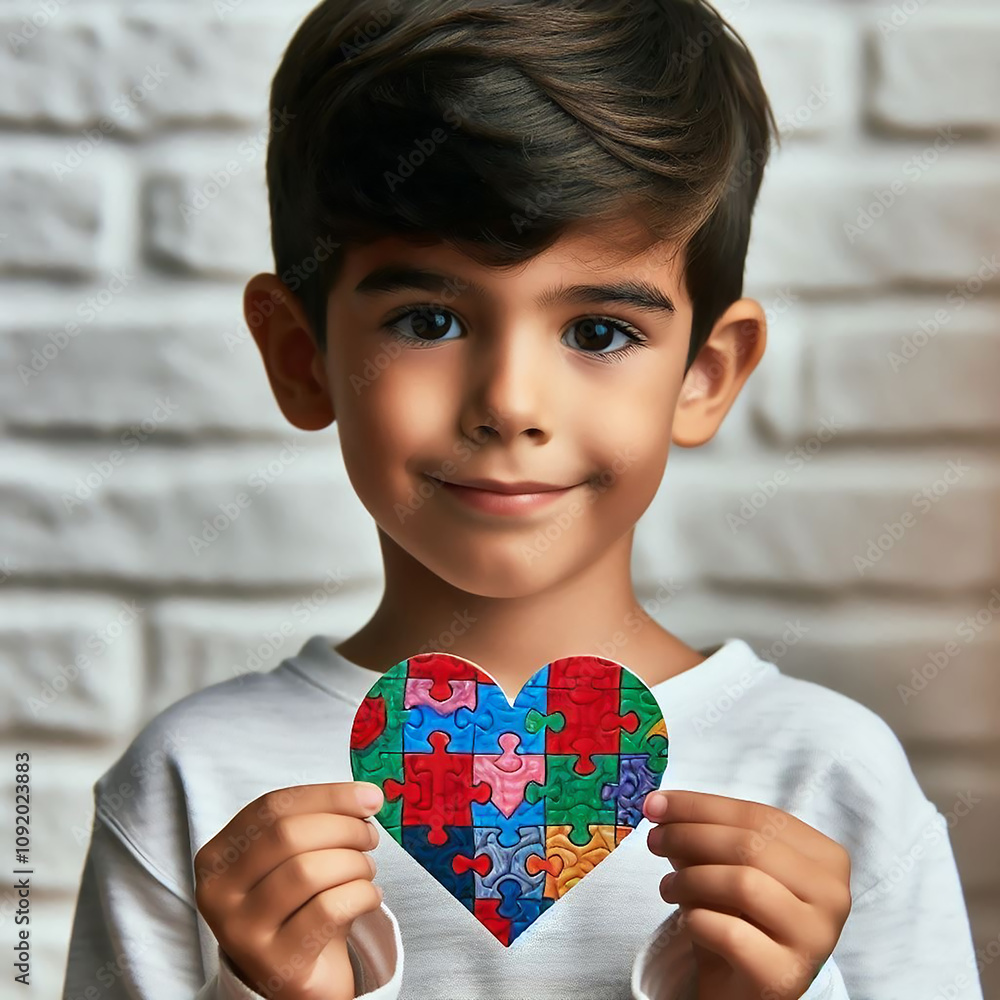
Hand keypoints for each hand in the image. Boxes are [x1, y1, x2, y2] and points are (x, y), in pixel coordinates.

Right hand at [194, 781, 385, 999]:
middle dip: (343, 828)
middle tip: (370, 837)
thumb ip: (317, 821)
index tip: (369, 797)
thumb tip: (367, 796)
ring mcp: (242, 933)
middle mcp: (218, 894)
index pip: (272, 807)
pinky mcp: (276, 963)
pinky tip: (369, 896)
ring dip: (353, 863)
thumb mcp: (293, 859)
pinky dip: (361, 894)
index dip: (327, 796)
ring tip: (366, 870)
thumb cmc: (299, 906)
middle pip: (287, 835)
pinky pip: (328, 910)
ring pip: (307, 871)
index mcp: (217, 857)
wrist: (297, 979)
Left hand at [643, 790, 851, 999]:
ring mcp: (815, 938)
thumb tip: (660, 804)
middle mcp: (833, 896)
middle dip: (691, 835)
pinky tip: (687, 919)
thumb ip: (703, 832)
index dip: (702, 806)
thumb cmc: (740, 917)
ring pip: (743, 885)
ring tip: (668, 887)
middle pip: (752, 846)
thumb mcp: (727, 866)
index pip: (760, 816)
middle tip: (654, 840)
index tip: (656, 804)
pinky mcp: (786, 976)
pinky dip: (696, 919)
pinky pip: (730, 932)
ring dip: (691, 879)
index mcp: (827, 858)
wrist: (745, 990)